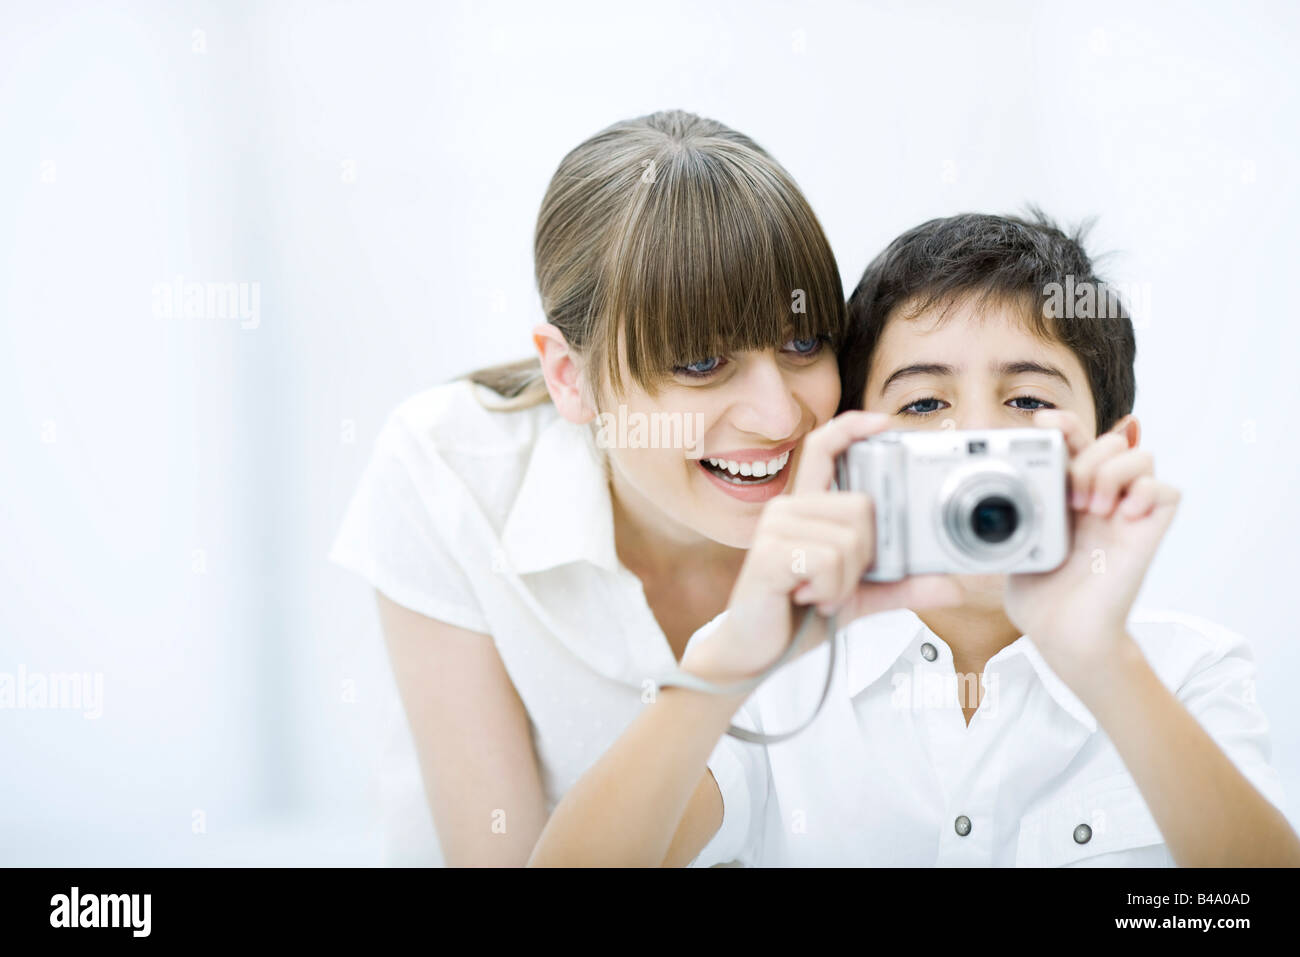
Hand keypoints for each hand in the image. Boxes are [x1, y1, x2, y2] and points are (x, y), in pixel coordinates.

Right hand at [681, 411, 963, 682]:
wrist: (757, 653)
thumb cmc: (799, 615)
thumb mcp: (859, 596)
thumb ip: (902, 586)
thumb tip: (952, 587)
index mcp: (807, 509)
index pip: (823, 449)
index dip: (852, 428)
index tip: (883, 422)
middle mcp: (788, 509)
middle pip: (861, 507)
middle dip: (865, 555)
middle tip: (837, 581)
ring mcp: (775, 528)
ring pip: (850, 539)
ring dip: (845, 580)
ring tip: (820, 593)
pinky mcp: (768, 554)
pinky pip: (829, 561)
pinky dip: (831, 590)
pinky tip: (808, 598)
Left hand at [1003, 409, 1180, 687]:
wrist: (1062, 635)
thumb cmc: (1039, 598)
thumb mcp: (1013, 544)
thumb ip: (1006, 517)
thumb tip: (984, 499)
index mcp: (1067, 495)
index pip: (1076, 440)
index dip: (1064, 424)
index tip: (1041, 423)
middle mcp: (1099, 498)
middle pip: (1111, 439)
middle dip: (1087, 454)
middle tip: (1069, 497)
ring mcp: (1125, 514)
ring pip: (1141, 455)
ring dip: (1112, 472)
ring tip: (1091, 508)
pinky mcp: (1147, 533)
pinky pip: (1168, 491)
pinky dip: (1147, 492)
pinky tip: (1121, 515)